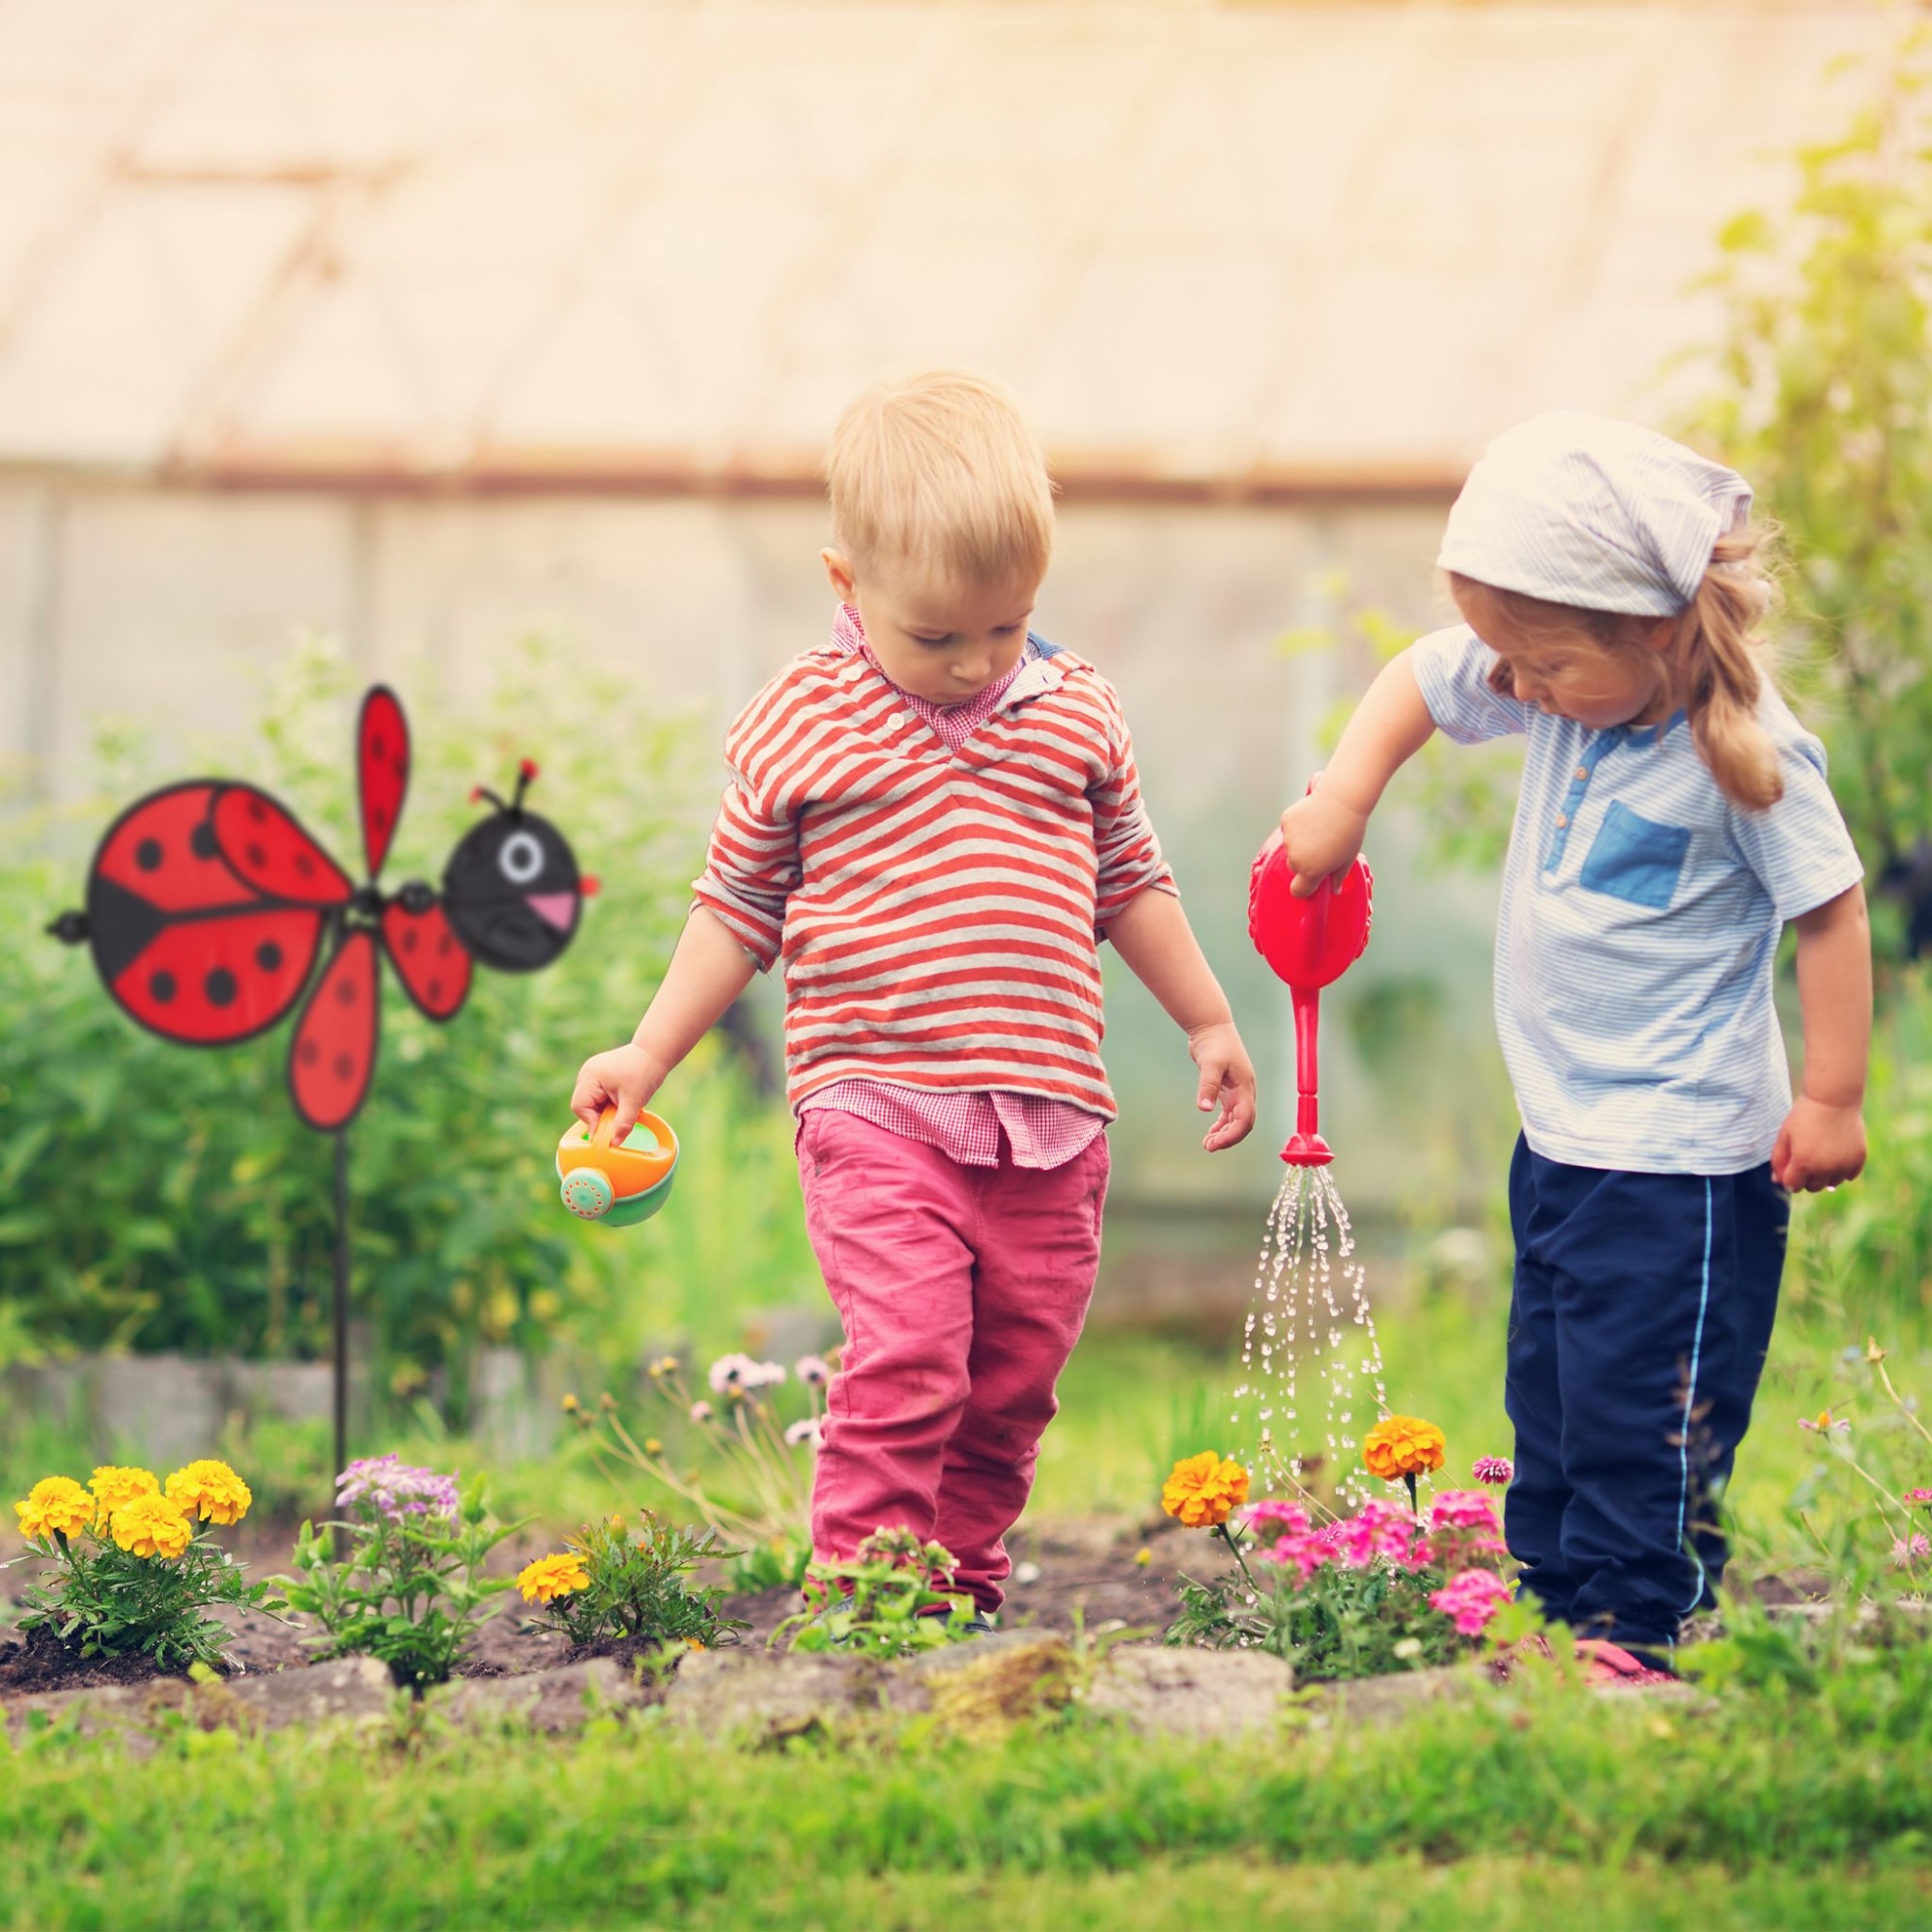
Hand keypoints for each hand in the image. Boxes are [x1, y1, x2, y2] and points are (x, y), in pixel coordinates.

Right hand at [570, 1042, 666, 1139]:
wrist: (655, 1053)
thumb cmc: (644, 1072)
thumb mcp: (634, 1101)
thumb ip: (623, 1123)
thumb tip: (614, 1144)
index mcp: (590, 1076)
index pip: (580, 1106)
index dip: (592, 1122)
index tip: (608, 1132)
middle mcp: (587, 1073)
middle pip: (584, 1105)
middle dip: (600, 1115)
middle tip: (619, 1116)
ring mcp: (592, 1073)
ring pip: (591, 1103)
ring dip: (605, 1110)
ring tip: (623, 1106)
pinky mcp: (599, 1076)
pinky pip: (598, 1097)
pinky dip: (609, 1103)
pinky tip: (622, 1101)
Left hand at [1189, 1020, 1256, 1151]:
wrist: (1212, 1027)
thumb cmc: (1214, 1043)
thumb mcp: (1210, 1064)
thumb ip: (1208, 1086)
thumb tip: (1205, 1109)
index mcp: (1245, 1088)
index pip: (1245, 1119)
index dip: (1233, 1135)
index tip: (1216, 1144)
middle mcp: (1245, 1091)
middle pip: (1243, 1123)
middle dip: (1229, 1138)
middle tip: (1208, 1146)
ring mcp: (1237, 1090)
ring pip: (1236, 1119)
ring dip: (1224, 1133)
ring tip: (1207, 1144)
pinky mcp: (1227, 1088)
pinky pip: (1229, 1112)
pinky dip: (1221, 1124)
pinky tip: (1211, 1131)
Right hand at [1278, 787, 1367, 898]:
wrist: (1342, 800)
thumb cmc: (1350, 831)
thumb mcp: (1348, 859)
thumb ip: (1338, 878)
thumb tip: (1335, 890)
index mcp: (1312, 871)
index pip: (1298, 890)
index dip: (1304, 888)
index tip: (1311, 882)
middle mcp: (1296, 858)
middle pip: (1295, 867)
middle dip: (1304, 861)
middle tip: (1322, 848)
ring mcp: (1289, 840)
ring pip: (1291, 847)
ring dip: (1300, 843)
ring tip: (1319, 829)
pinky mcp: (1285, 821)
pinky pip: (1288, 829)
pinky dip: (1297, 826)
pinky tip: (1312, 818)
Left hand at [1770, 1095, 1866, 1192]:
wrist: (1834, 1100)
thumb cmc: (1804, 1116)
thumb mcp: (1785, 1136)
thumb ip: (1779, 1160)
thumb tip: (1778, 1180)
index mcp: (1803, 1163)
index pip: (1792, 1186)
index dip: (1788, 1178)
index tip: (1790, 1167)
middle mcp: (1825, 1169)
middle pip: (1813, 1187)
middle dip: (1806, 1178)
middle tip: (1806, 1159)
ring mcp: (1844, 1165)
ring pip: (1832, 1183)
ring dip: (1825, 1176)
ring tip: (1821, 1156)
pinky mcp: (1859, 1159)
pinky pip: (1849, 1176)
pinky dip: (1842, 1171)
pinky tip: (1836, 1156)